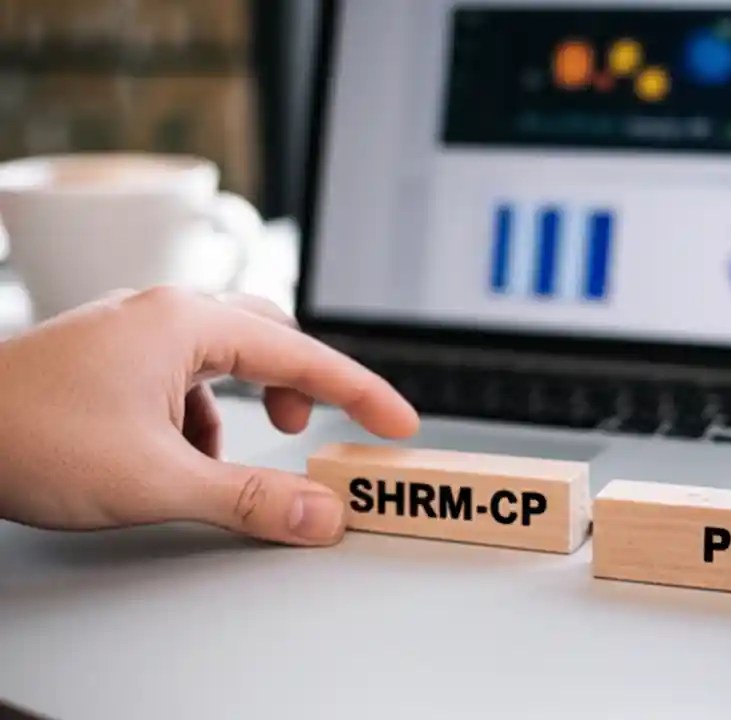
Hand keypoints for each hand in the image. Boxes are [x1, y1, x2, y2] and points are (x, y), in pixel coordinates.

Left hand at [0, 287, 418, 545]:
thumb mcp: (157, 478)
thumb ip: (251, 496)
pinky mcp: (108, 356)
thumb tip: (320, 511)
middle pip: (268, 336)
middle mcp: (162, 313)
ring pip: (221, 356)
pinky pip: (181, 375)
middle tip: (326, 430)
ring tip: (236, 458)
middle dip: (304, 386)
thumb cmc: (27, 435)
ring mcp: (131, 331)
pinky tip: (179, 456)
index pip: (303, 354)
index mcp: (186, 322)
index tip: (398, 423)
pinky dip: (201, 414)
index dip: (361, 392)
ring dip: (246, 405)